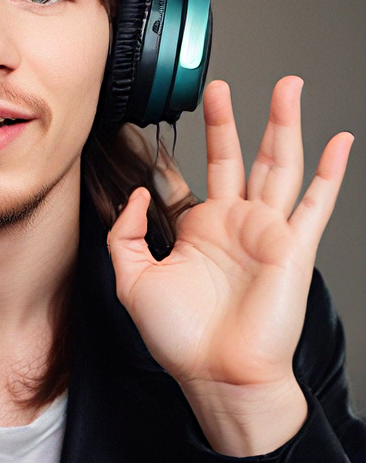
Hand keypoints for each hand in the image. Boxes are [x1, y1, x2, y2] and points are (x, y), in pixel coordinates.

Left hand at [107, 77, 352, 454]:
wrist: (218, 376)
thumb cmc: (179, 337)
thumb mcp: (132, 280)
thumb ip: (125, 234)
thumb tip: (137, 194)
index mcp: (195, 230)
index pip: (183, 181)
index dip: (169, 158)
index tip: (155, 131)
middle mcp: (232, 223)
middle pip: (232, 157)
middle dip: (227, 120)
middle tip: (219, 86)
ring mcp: (264, 231)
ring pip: (277, 165)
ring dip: (283, 125)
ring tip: (286, 86)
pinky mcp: (293, 247)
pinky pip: (316, 202)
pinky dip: (330, 171)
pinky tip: (337, 140)